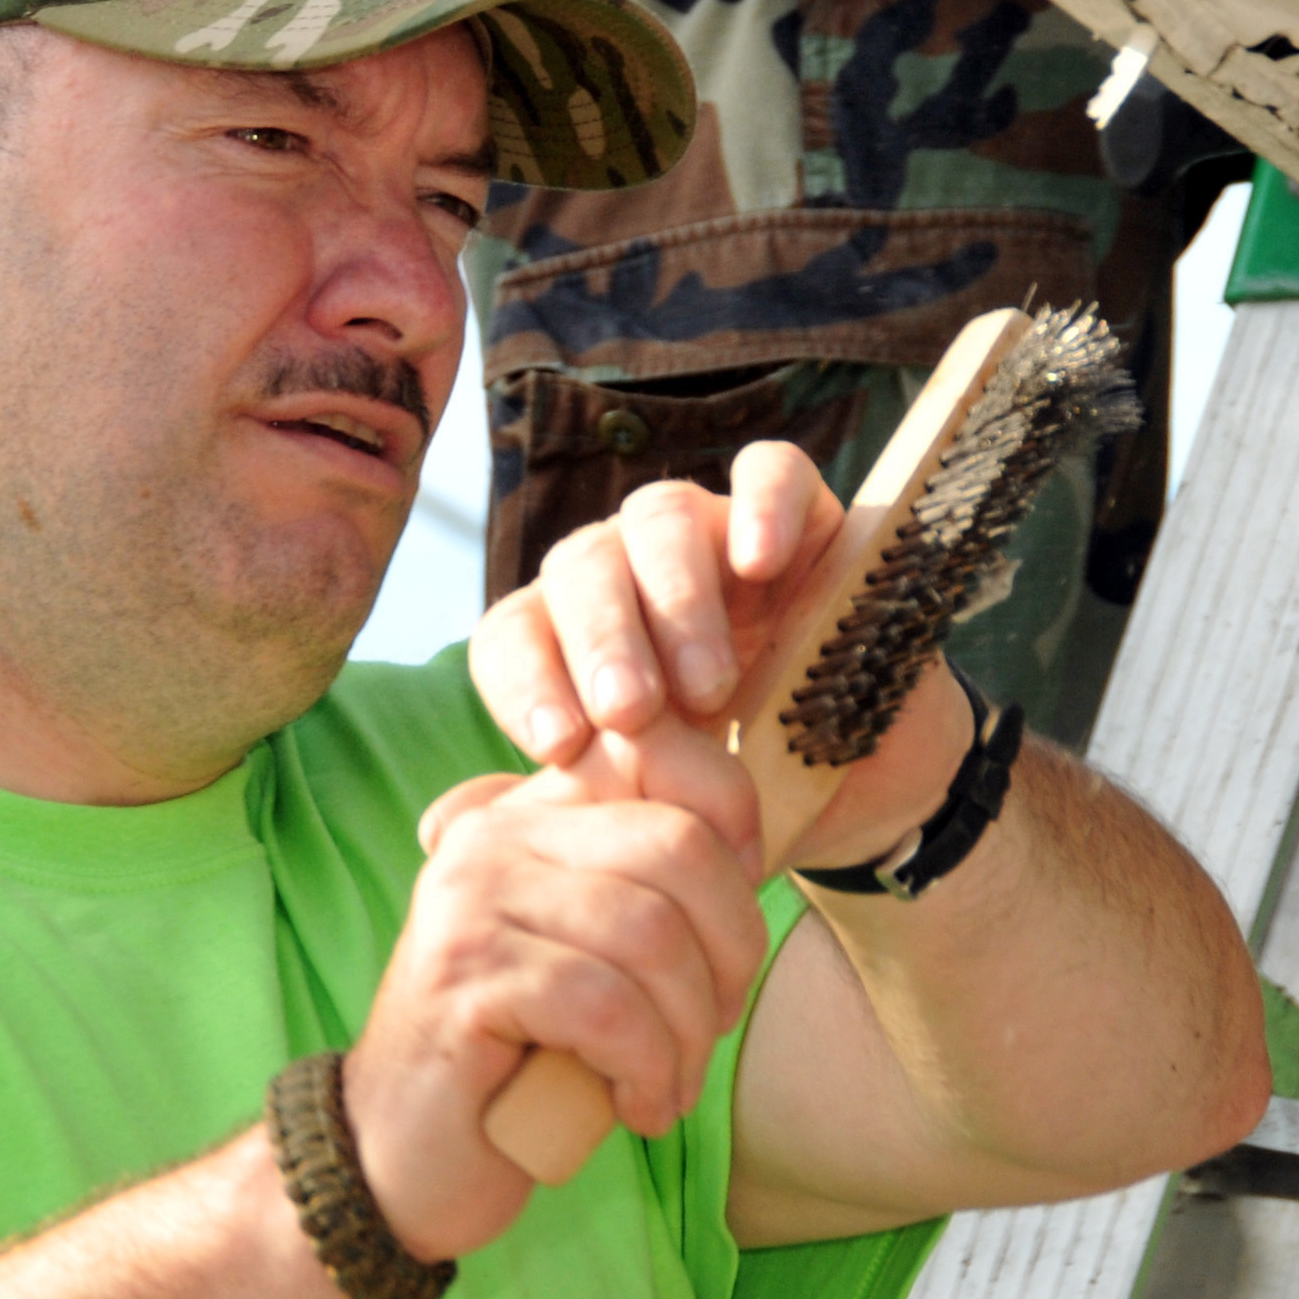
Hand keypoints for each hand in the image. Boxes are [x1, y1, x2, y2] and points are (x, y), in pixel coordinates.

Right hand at [339, 759, 771, 1260]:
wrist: (400, 1158)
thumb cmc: (519, 1064)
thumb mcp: (589, 959)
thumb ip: (643, 891)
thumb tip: (749, 852)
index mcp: (530, 815)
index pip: (658, 752)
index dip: (736, 822)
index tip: (733, 928)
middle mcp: (493, 836)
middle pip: (679, 846)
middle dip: (731, 953)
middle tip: (710, 1030)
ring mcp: (471, 899)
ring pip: (653, 934)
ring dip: (688, 1033)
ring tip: (668, 1087)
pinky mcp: (465, 975)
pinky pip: (608, 1007)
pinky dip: (647, 1069)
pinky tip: (636, 1108)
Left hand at [470, 444, 983, 879]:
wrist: (858, 793)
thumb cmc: (730, 804)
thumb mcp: (640, 825)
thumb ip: (555, 816)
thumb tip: (441, 828)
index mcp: (570, 643)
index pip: (513, 632)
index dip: (526, 682)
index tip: (561, 746)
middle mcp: (628, 577)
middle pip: (580, 567)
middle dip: (599, 642)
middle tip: (631, 715)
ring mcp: (713, 538)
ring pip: (658, 517)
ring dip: (674, 600)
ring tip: (711, 688)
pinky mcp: (802, 518)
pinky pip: (771, 471)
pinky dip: (763, 504)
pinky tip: (762, 562)